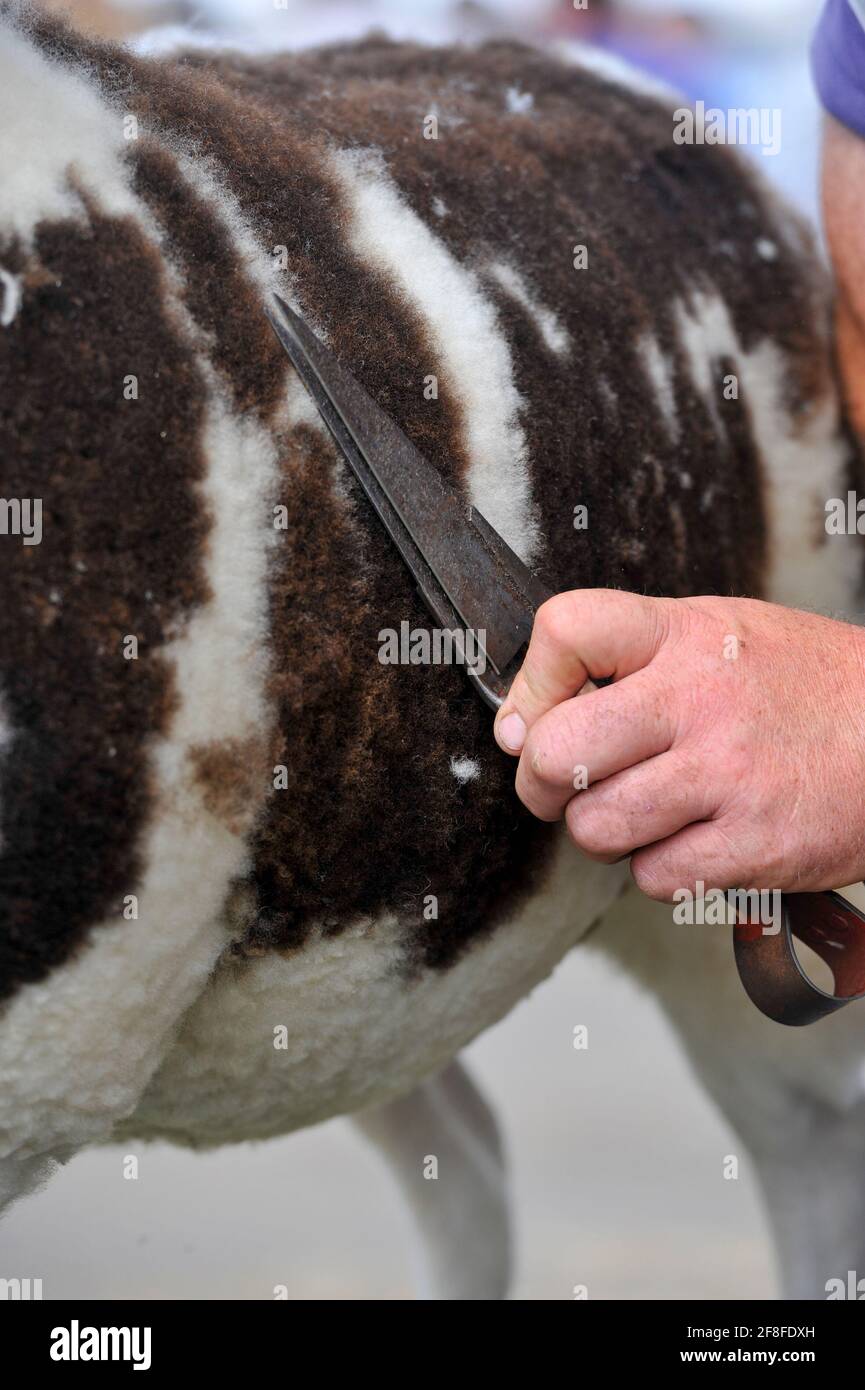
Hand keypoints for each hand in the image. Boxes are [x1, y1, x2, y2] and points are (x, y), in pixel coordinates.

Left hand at [493, 590, 864, 900]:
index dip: (531, 684)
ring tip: (643, 811)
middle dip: (543, 782)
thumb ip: (628, 661)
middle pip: (558, 752)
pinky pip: (654, 877)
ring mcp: (728, 775)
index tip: (535, 719)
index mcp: (686, 635)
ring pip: (596, 827)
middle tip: (565, 785)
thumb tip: (526, 723)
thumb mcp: (719, 634)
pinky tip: (694, 840)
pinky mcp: (755, 845)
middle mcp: (701, 701)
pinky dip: (661, 871)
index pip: (567, 630)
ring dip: (604, 831)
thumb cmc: (805, 687)